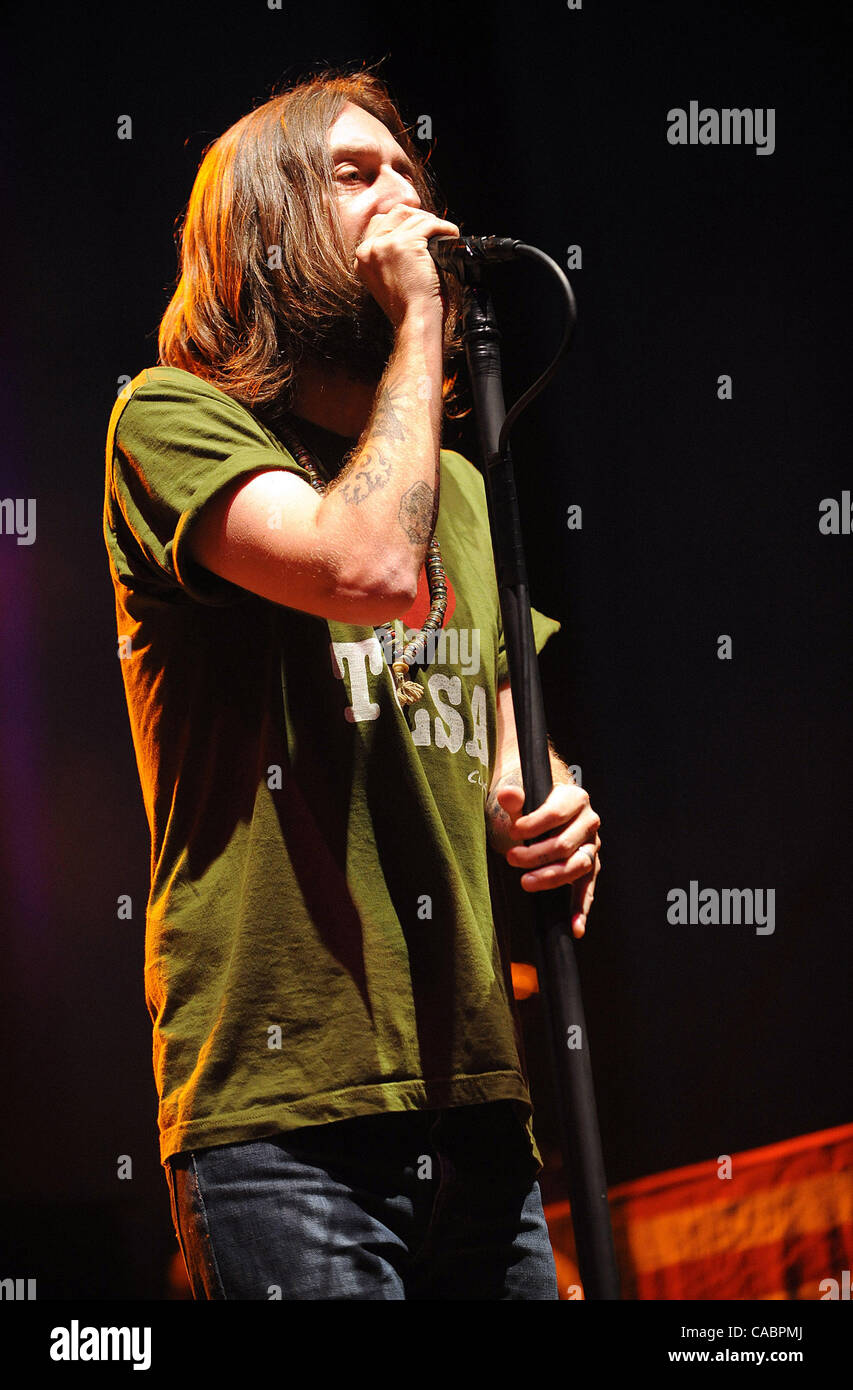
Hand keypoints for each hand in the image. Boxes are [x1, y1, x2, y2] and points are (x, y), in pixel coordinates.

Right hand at [353, 206, 459, 327]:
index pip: (379, 223)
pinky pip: (430, 224)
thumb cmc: (407, 309)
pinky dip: (445, 227)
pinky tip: (452, 235)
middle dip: (417, 216)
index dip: (402, 222)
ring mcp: (387, 244)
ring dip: (433, 222)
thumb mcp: (388, 280)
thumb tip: (411, 237)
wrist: (414, 321)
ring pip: (413, 216)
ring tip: (445, 233)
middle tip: (434, 228)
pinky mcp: (406, 244)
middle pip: (395, 213)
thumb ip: (389, 258)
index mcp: (363, 258)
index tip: (419, 229)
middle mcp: (370, 248)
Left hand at [491, 777, 600, 938]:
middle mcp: (589, 822)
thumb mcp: (523, 801)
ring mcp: (592, 847)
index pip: (556, 814)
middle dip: (536, 854)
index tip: (513, 832)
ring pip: (577, 866)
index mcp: (575, 799)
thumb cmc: (533, 807)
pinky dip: (582, 908)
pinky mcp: (590, 867)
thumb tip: (507, 794)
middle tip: (511, 858)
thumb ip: (515, 799)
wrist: (547, 812)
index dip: (533, 824)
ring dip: (551, 878)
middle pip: (565, 844)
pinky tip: (575, 927)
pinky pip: (588, 888)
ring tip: (526, 883)